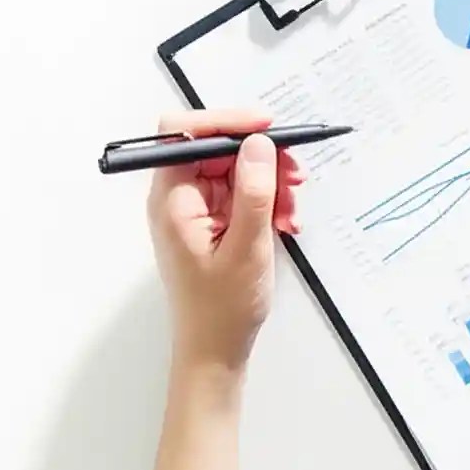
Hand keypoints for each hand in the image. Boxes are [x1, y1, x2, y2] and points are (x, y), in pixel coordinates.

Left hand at [146, 110, 305, 372]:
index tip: (266, 126)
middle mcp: (179, 197)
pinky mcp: (215, 220)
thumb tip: (260, 144)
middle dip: (262, 159)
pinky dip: (269, 202)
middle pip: (219, 148)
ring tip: (292, 213)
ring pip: (238, 170)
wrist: (216, 349)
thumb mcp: (246, 247)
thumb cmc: (222, 307)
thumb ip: (253, 192)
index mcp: (172, 200)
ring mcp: (197, 208)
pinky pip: (244, 193)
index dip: (225, 121)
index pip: (184, 133)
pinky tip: (286, 223)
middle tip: (296, 177)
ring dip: (272, 184)